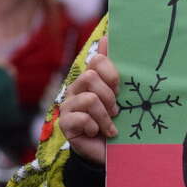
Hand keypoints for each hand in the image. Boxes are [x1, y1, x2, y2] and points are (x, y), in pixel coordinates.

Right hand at [58, 36, 120, 165]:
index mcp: (90, 78)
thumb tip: (108, 36)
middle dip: (109, 95)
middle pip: (90, 77)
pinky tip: (96, 133)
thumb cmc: (118, 119)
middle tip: (116, 110)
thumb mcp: (122, 93)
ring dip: (105, 115)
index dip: (112, 74)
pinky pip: (80, 117)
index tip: (120, 89)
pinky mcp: (64, 123)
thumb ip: (114, 67)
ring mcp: (67, 105)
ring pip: (89, 99)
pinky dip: (94, 126)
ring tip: (110, 124)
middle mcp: (76, 88)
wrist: (110, 150)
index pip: (97, 60)